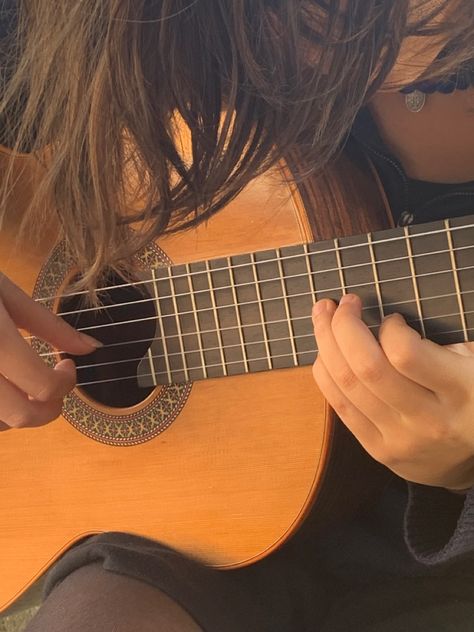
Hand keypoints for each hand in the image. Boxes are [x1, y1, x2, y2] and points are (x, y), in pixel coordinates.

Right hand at [0, 273, 100, 429]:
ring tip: (21, 383)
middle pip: (21, 416)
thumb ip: (49, 325)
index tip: (67, 365)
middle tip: (54, 386)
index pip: (42, 387)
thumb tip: (90, 348)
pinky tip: (0, 384)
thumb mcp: (5, 292)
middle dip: (49, 408)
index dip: (66, 383)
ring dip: (17, 412)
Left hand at [312, 293, 473, 491]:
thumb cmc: (469, 393)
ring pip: (346, 386)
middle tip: (341, 303)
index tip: (391, 318)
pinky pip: (340, 406)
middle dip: (344, 326)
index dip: (389, 328)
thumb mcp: (471, 361)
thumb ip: (437, 343)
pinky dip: (326, 373)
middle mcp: (428, 420)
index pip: (405, 355)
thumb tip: (386, 319)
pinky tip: (326, 351)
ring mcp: (399, 440)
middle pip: (367, 368)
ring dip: (326, 343)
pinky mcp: (378, 450)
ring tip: (324, 315)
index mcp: (459, 391)